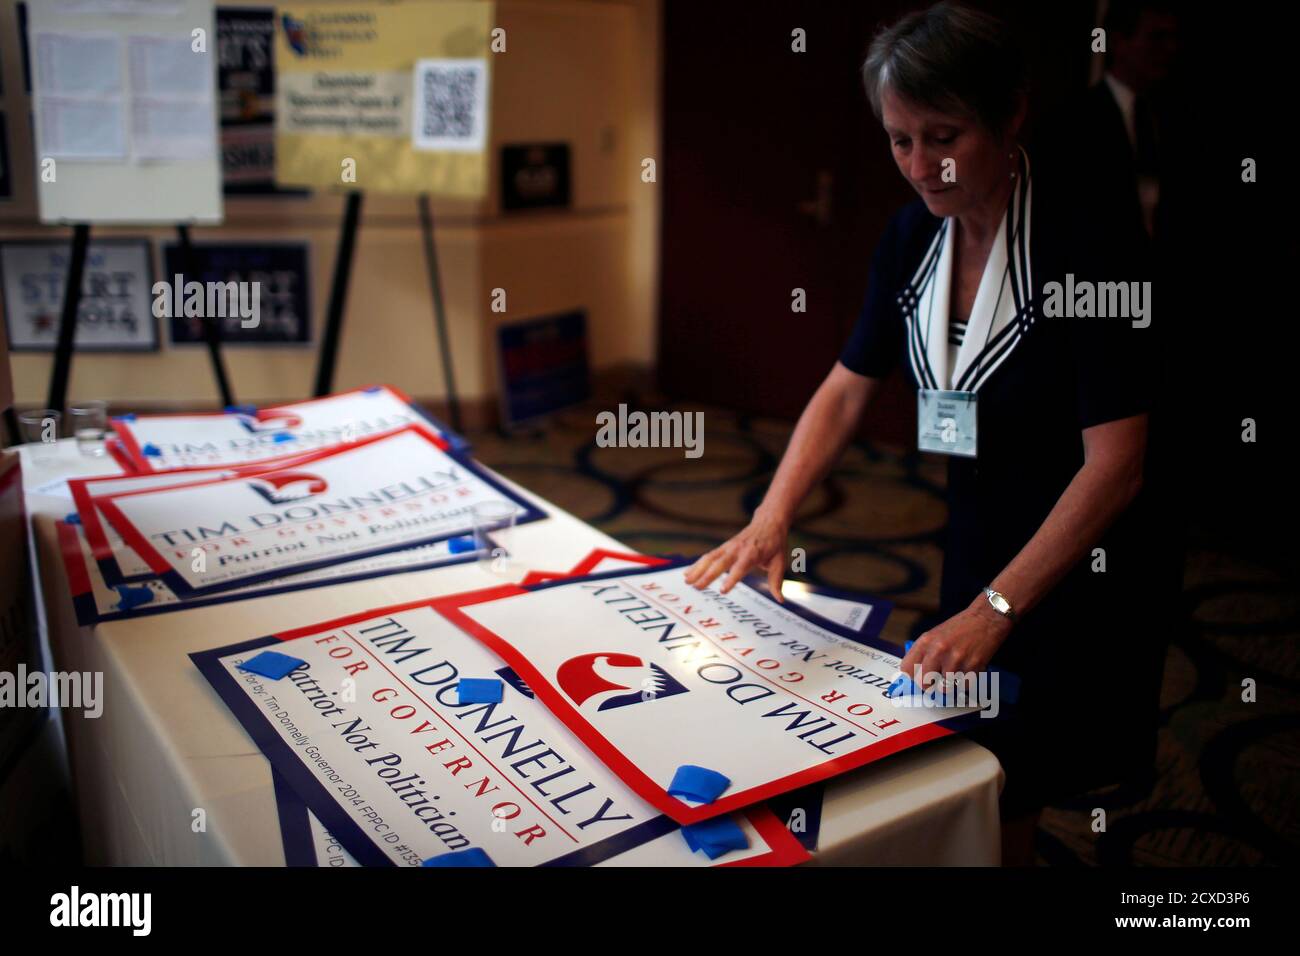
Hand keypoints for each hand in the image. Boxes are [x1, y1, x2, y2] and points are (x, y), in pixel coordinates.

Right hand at [684, 509, 790, 599]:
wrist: (769, 521)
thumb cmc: (775, 543)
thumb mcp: (779, 562)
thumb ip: (776, 582)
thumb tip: (780, 600)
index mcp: (753, 553)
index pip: (740, 567)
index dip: (731, 579)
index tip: (722, 591)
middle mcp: (738, 549)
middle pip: (720, 563)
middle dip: (707, 576)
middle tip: (697, 588)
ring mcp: (729, 546)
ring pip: (710, 558)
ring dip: (698, 569)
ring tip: (687, 581)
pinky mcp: (724, 546)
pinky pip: (709, 555)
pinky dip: (698, 564)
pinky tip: (688, 572)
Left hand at [897, 597, 1012, 690]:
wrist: (986, 618)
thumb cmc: (961, 627)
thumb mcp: (935, 634)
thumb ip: (924, 653)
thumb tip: (914, 674)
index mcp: (926, 642)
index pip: (906, 669)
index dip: (911, 677)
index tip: (916, 680)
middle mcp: (938, 651)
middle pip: (923, 683)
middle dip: (930, 685)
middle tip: (936, 680)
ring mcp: (956, 660)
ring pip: (945, 687)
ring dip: (950, 683)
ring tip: (956, 670)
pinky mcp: (972, 667)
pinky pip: (963, 686)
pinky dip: (966, 682)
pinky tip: (968, 669)